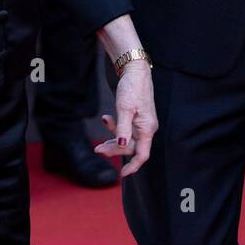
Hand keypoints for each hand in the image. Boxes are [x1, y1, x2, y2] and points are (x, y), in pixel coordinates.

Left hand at [94, 60, 155, 176]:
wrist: (134, 70)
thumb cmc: (132, 88)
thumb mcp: (125, 108)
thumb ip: (123, 128)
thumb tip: (121, 145)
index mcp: (147, 129)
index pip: (142, 155)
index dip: (133, 166)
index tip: (122, 174)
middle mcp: (146, 128)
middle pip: (131, 147)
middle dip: (114, 149)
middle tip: (97, 149)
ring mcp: (141, 123)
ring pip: (126, 139)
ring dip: (112, 139)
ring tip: (100, 134)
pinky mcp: (136, 117)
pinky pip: (126, 129)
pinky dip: (115, 127)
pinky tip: (106, 118)